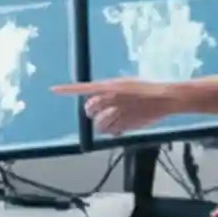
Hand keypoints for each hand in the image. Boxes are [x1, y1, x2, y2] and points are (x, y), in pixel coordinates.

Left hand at [51, 78, 173, 133]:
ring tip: (114, 118)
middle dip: (93, 112)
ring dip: (103, 124)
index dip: (67, 90)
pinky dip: (114, 130)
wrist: (163, 98)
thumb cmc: (146, 89)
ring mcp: (117, 113)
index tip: (54, 89)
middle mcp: (110, 99)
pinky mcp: (124, 125)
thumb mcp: (125, 84)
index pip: (83, 87)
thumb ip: (109, 91)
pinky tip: (122, 124)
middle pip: (89, 109)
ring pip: (99, 124)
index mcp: (110, 86)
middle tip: (104, 111)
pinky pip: (111, 132)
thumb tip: (96, 98)